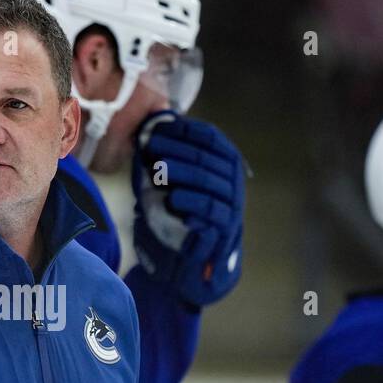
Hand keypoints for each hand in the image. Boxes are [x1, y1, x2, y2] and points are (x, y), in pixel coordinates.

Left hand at [131, 111, 243, 306]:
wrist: (198, 256)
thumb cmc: (186, 211)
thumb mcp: (180, 180)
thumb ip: (172, 155)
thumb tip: (151, 126)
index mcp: (226, 161)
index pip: (209, 137)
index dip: (184, 130)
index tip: (157, 127)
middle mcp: (232, 179)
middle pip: (205, 157)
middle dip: (175, 149)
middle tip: (150, 146)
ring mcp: (231, 203)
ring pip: (207, 182)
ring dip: (181, 173)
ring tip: (159, 170)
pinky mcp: (225, 227)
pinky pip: (209, 212)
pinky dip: (192, 204)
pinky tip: (174, 200)